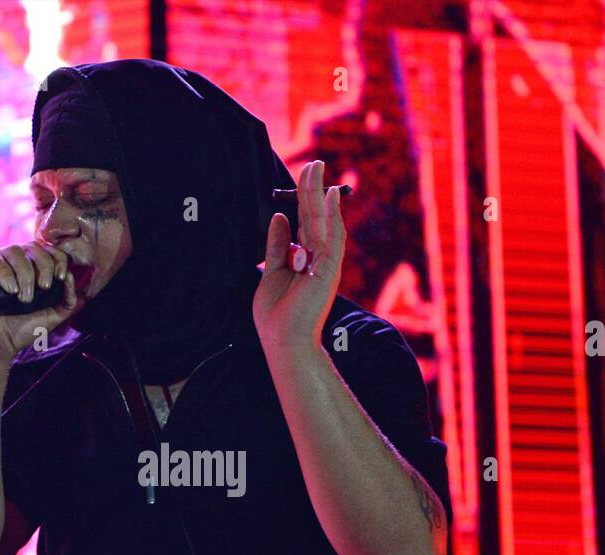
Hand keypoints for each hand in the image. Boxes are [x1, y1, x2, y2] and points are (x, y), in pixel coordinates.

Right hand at [0, 242, 81, 363]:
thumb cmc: (19, 331)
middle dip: (44, 265)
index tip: (61, 277)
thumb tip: (75, 279)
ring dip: (25, 274)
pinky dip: (5, 273)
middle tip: (44, 288)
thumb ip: (68, 300)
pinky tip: (10, 290)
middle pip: (33, 246)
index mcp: (30, 268)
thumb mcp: (51, 316)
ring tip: (24, 297)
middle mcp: (11, 262)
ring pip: (14, 251)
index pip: (47, 250)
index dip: (58, 258)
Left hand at [253, 160, 345, 353]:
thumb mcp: (271, 272)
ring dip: (321, 194)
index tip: (301, 179)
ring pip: (324, 222)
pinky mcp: (328, 271)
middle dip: (313, 190)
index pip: (305, 224)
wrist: (283, 341)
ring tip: (318, 169)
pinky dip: (333, 216)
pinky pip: (333, 238)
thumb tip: (279, 218)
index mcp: (304, 260)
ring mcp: (325, 264)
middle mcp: (318, 259)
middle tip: (313, 164)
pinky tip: (331, 195)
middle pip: (315, 217)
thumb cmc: (276, 315)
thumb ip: (276, 246)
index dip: (303, 201)